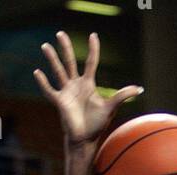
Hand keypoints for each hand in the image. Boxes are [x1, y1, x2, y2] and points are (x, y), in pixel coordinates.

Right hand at [34, 31, 142, 147]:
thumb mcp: (111, 107)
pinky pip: (49, 90)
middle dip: (65, 48)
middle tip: (60, 33)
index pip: (91, 62)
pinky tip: (37, 72)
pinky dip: (43, 83)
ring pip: (58, 72)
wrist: (85, 140)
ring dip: (52, 59)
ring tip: (45, 46)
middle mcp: (76, 85)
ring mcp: (66, 92)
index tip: (93, 35)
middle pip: (70, 62)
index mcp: (88, 84)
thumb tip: (140, 89)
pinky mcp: (59, 102)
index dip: (93, 49)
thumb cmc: (97, 124)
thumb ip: (123, 95)